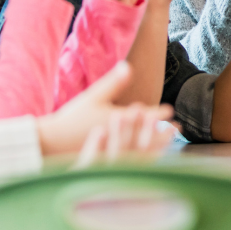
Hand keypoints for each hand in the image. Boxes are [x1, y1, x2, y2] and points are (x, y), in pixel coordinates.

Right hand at [36, 62, 174, 156]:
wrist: (52, 142)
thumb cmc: (72, 118)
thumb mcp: (93, 97)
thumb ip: (114, 83)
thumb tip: (128, 65)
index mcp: (117, 122)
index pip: (143, 117)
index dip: (158, 113)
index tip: (171, 111)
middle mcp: (119, 139)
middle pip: (147, 135)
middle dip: (163, 132)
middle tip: (178, 129)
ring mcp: (114, 153)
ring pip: (142, 151)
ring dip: (157, 146)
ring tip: (169, 143)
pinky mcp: (108, 164)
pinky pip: (132, 163)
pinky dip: (144, 159)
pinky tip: (150, 158)